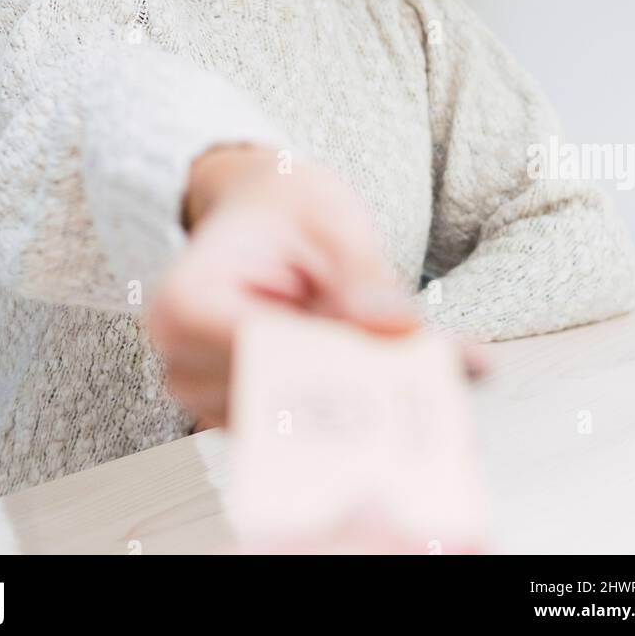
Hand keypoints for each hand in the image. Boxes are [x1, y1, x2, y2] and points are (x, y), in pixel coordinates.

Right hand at [146, 146, 419, 427]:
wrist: (257, 213)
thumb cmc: (285, 208)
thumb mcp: (331, 220)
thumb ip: (364, 278)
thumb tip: (397, 328)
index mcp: (186, 305)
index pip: (266, 355)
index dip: (342, 365)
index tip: (420, 371)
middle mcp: (185, 364)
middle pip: (283, 400)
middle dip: (368, 396)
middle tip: (449, 389)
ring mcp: (210, 399)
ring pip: (300, 424)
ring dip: (371, 409)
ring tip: (442, 390)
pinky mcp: (246, 418)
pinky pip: (306, 427)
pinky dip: (359, 410)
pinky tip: (411, 392)